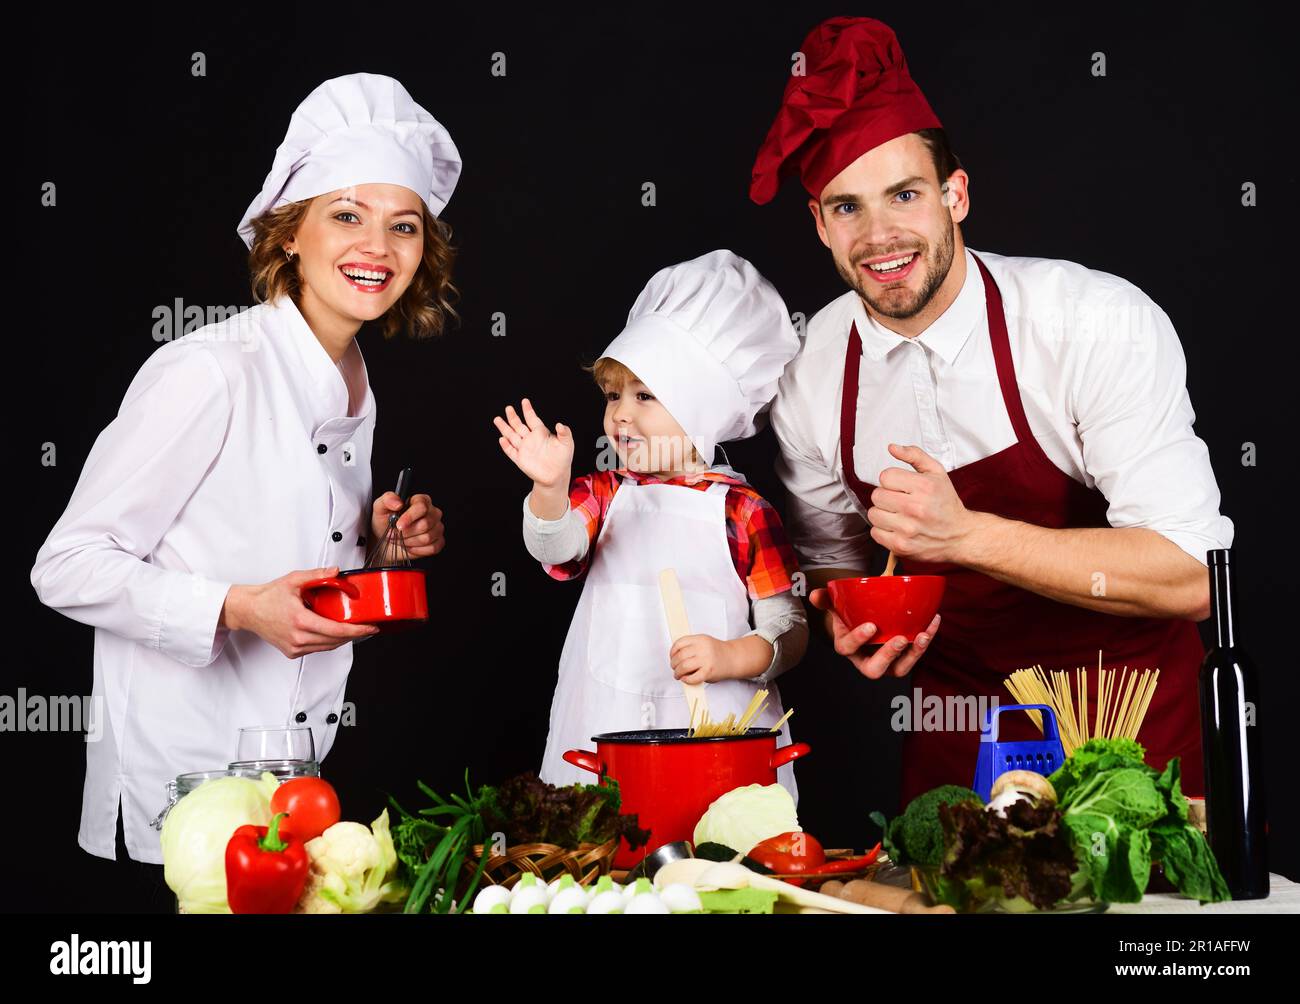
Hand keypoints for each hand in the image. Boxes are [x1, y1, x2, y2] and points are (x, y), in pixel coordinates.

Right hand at [222, 567, 377, 658]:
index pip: (336, 630)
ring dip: (341, 639)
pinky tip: (331, 631)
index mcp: (300, 620)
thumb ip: (317, 575)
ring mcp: (294, 647)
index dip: (356, 630)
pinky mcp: (291, 652)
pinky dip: (327, 641)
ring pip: (327, 647)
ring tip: (352, 628)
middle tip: (366, 626)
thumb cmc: (268, 596)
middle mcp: (298, 637)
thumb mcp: (293, 580)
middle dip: (353, 634)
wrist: (248, 610)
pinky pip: (316, 649)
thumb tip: (336, 571)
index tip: (370, 627)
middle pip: (335, 640)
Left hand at [372, 492, 443, 556]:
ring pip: (427, 538)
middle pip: (425, 524)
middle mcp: (432, 512)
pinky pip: (432, 548)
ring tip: (401, 539)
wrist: (385, 541)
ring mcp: (437, 527)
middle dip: (406, 532)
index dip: (410, 517)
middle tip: (395, 533)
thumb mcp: (380, 508)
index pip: (422, 507)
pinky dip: (417, 550)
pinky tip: (410, 546)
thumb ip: (387, 500)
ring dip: (409, 541)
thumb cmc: (385, 523)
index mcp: (421, 501)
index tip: (398, 525)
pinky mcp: (438, 541)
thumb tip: (398, 502)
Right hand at [494, 398, 573, 488]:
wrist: (556, 475)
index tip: (525, 401)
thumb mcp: (567, 444)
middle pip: (519, 425)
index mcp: (540, 433)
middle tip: (509, 408)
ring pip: (511, 436)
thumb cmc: (562, 458)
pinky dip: (506, 445)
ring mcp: (524, 449)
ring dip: (505, 428)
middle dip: (513, 417)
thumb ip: (565, 433)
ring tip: (497, 419)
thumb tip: (560, 424)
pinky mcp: (520, 459)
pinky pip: (511, 451)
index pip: (532, 419)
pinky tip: (502, 439)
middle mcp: (530, 439)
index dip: (528, 410)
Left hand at [670, 634, 738, 684]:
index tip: (672, 657)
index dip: (672, 652)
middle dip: (674, 664)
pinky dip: (687, 680)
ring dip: (678, 673)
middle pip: (680, 656)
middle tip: (674, 668)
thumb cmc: (716, 652)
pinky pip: (693, 678)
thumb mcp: (704, 643)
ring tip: (678, 675)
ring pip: (684, 666)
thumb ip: (691, 647)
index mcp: (700, 639)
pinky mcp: (709, 672)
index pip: (679, 643)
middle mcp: (703, 648)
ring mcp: (706, 660)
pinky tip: (686, 679)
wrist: (733, 658)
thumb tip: (675, 657)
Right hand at [808, 587, 938, 679]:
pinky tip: (934, 621)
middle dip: (889, 656)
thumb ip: (827, 600)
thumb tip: (814, 594)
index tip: (870, 626)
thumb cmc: (851, 617)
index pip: (848, 648)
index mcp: (848, 648)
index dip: (858, 639)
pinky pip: (916, 654)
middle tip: (900, 639)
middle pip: (875, 669)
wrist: (865, 622)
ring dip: (914, 654)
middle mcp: (867, 660)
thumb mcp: (837, 607)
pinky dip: (927, 639)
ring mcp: (887, 662)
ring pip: (900, 668)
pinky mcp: (904, 658)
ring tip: (923, 635)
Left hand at [868, 443, 975, 563]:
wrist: (960, 536)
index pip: (885, 476)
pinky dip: (883, 531)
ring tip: (898, 515)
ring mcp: (907, 529)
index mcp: (924, 487)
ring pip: (873, 514)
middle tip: (900, 501)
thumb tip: (891, 447)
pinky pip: (875, 533)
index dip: (892, 481)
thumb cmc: (946, 503)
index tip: (902, 487)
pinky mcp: (901, 546)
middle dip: (886, 496)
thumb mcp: (936, 472)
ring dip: (883, 514)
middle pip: (877, 495)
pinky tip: (897, 528)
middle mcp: (916, 508)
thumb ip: (914, 455)